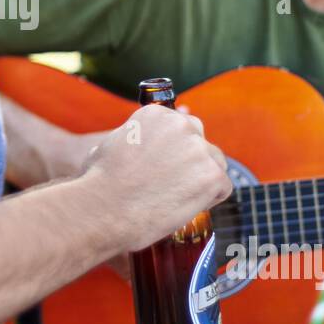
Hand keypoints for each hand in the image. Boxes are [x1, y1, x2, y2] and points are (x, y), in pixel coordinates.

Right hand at [82, 104, 231, 251]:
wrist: (104, 209)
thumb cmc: (99, 182)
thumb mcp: (112, 143)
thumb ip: (134, 138)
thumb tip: (140, 146)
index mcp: (157, 114)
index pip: (180, 129)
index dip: (174, 152)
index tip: (163, 168)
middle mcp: (181, 124)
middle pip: (201, 143)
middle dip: (191, 163)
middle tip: (172, 185)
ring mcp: (199, 149)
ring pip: (215, 164)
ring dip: (202, 180)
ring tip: (176, 199)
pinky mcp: (212, 175)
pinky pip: (223, 188)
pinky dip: (209, 200)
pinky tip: (186, 207)